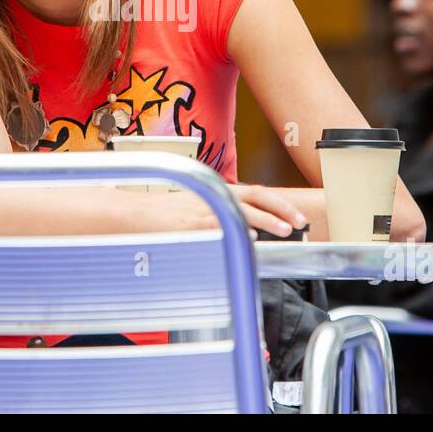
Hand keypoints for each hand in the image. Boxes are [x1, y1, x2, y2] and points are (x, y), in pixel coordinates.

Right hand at [131, 185, 307, 238]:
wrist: (134, 214)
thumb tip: (250, 232)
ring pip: (242, 212)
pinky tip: (248, 240)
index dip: (279, 204)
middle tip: (299, 222)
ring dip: (266, 221)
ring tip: (284, 229)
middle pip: (255, 197)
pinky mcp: (192, 225)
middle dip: (281, 209)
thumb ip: (222, 213)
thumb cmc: (163, 213)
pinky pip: (220, 227)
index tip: (296, 217)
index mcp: (216, 191)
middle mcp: (213, 197)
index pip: (255, 193)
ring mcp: (203, 211)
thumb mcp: (196, 205)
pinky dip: (236, 232)